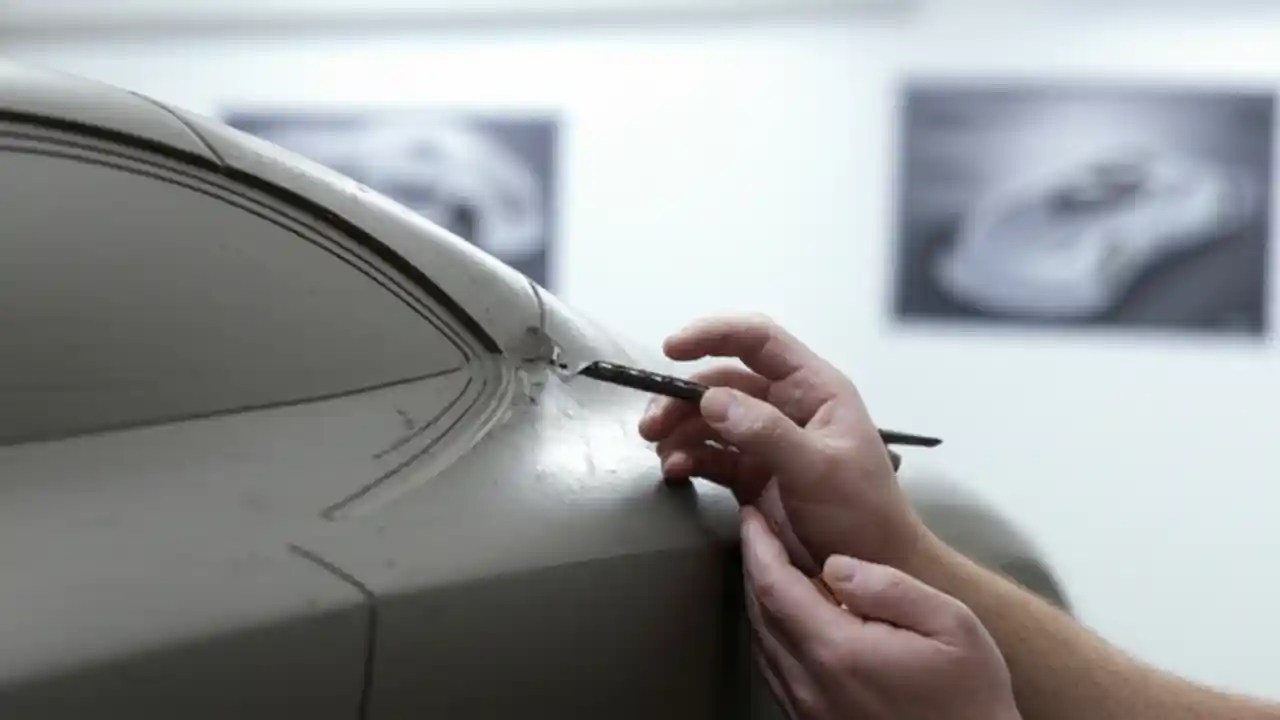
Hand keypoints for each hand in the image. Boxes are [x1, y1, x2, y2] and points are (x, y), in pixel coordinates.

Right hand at [638, 314, 925, 571]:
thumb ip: (766, 433)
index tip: (671, 349)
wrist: (875, 570)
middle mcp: (787, 407)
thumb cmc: (861, 513)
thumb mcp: (817, 470)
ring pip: (710, 419)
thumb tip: (710, 399)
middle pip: (723, 382)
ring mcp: (767, 441)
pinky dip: (688, 459)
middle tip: (651, 427)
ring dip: (680, 431)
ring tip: (662, 457)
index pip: (759, 341)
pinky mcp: (752, 475)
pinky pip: (711, 455)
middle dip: (683, 399)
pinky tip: (675, 471)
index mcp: (814, 389)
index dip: (714, 335)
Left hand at [740, 507, 1021, 719]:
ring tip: (772, 566)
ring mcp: (807, 710)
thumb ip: (889, 587)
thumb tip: (835, 565)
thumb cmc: (971, 697)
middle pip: (759, 614)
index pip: (774, 586)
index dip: (758, 545)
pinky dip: (772, 634)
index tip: (752, 516)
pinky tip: (792, 619)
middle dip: (755, 566)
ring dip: (760, 601)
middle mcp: (810, 683)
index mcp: (837, 650)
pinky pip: (776, 672)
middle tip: (758, 532)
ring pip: (762, 644)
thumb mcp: (952, 625)